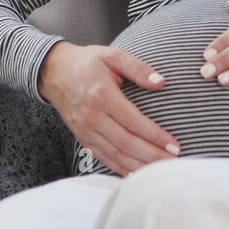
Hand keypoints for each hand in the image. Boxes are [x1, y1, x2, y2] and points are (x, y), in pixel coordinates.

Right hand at [38, 42, 180, 175]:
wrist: (54, 72)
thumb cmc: (87, 63)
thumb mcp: (112, 55)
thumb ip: (137, 68)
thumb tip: (160, 82)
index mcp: (102, 95)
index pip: (133, 121)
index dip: (155, 135)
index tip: (174, 144)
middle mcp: (92, 117)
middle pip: (126, 143)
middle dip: (152, 155)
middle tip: (174, 161)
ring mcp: (86, 131)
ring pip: (116, 155)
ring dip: (140, 165)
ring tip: (162, 169)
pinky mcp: (83, 138)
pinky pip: (104, 158)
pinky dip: (122, 168)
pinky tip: (138, 173)